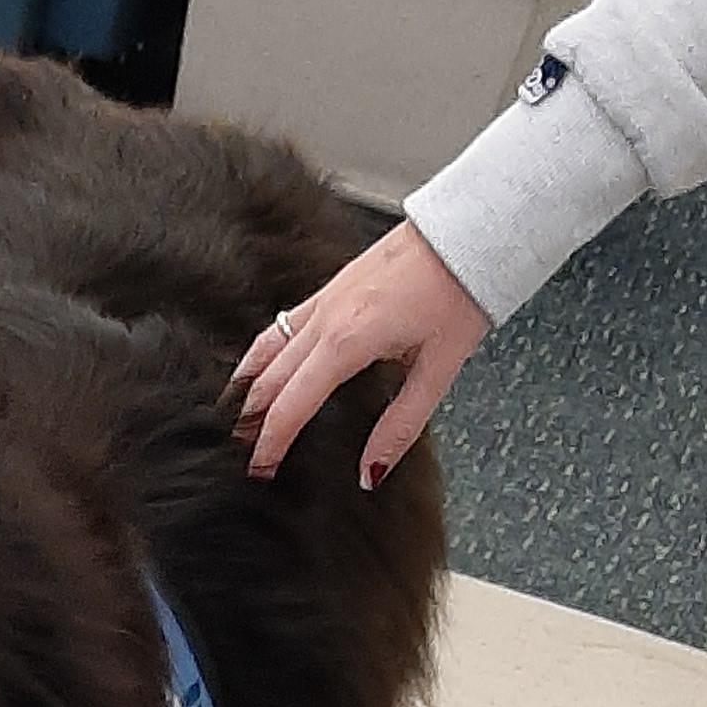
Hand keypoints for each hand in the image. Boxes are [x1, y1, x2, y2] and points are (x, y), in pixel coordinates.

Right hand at [227, 217, 490, 485]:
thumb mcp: (438, 371)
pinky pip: (284, 322)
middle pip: (269, 378)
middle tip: (240, 452)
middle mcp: (326, 318)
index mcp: (347, 342)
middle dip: (250, 419)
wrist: (469, 233)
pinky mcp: (334, 285)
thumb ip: (400, 426)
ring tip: (238, 413)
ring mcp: (326, 298)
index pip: (291, 405)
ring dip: (248, 383)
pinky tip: (266, 363)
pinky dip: (265, 350)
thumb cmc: (459, 292)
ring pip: (267, 346)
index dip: (270, 443)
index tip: (260, 469)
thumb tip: (371, 472)